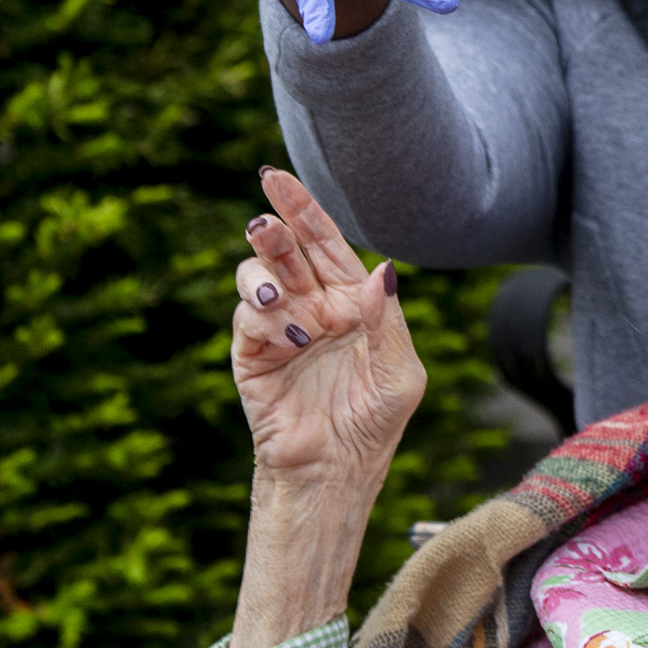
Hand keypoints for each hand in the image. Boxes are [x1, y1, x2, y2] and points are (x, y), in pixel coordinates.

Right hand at [234, 168, 424, 477]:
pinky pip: (248, 318)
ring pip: (258, 276)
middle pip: (286, 250)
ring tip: (275, 292)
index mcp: (350, 301)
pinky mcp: (251, 353)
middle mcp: (313, 307)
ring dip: (262, 274)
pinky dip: (264, 319)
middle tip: (263, 222)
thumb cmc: (375, 422)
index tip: (275, 176)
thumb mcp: (399, 372)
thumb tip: (380, 267)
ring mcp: (279, 328)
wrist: (335, 470)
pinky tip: (289, 336)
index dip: (302, 208)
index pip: (325, 244)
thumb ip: (387, 320)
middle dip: (273, 229)